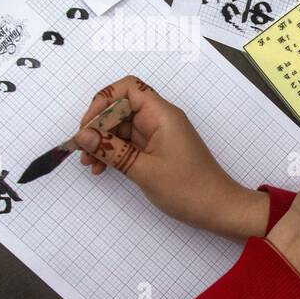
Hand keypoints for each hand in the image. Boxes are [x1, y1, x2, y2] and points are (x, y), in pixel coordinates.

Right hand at [73, 76, 269, 239]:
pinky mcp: (156, 150)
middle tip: (81, 150)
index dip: (103, 101)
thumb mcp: (143, 170)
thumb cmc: (188, 189)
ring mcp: (157, 135)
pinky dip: (113, 153)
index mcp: (161, 115)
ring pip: (121, 128)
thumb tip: (83, 136)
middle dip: (98, 126)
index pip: (128, 89)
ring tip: (88, 164)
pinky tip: (101, 168)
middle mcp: (159, 119)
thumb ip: (111, 150)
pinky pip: (128, 143)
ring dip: (102, 142)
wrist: (218, 209)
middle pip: (121, 108)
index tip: (88, 126)